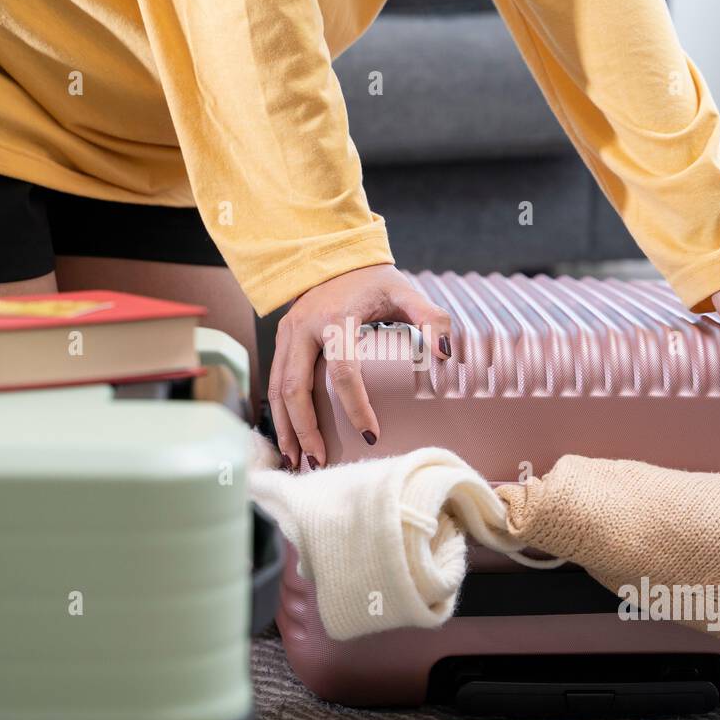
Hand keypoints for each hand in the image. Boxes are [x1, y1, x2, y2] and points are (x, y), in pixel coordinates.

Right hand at [268, 264, 452, 468]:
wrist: (335, 256)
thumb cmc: (373, 279)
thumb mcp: (405, 291)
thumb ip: (430, 318)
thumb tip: (445, 353)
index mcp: (335, 319)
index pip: (343, 372)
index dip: (355, 406)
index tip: (371, 434)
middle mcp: (303, 328)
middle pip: (296, 388)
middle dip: (305, 429)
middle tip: (318, 463)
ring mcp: (286, 334)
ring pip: (277, 389)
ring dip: (286, 428)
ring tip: (296, 461)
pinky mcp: (281, 341)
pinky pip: (275, 382)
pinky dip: (280, 414)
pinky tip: (289, 438)